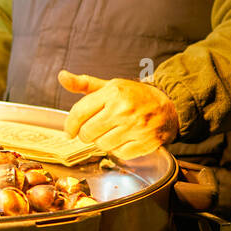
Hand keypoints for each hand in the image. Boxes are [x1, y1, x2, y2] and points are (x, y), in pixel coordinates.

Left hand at [59, 70, 179, 159]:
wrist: (167, 106)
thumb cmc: (134, 96)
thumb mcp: (110, 86)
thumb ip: (84, 84)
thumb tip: (62, 76)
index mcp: (112, 92)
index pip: (79, 112)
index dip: (69, 125)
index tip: (69, 132)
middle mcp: (123, 109)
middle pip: (88, 133)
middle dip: (86, 135)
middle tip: (92, 131)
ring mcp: (135, 127)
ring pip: (102, 145)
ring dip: (102, 142)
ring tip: (110, 133)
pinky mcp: (145, 142)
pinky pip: (119, 154)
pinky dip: (118, 150)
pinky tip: (123, 140)